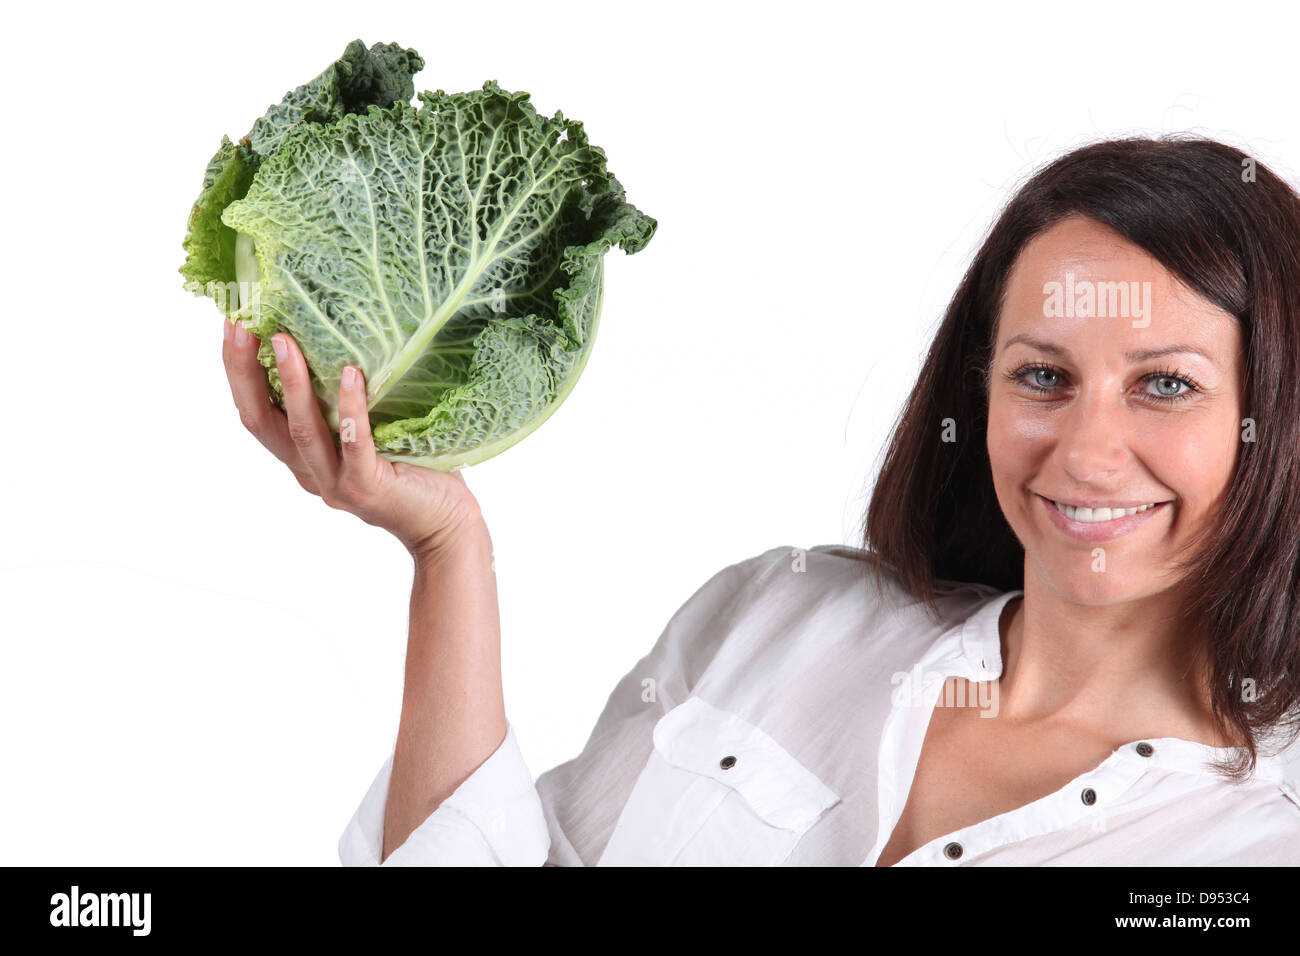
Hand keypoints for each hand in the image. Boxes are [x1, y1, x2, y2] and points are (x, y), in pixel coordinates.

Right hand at [221, 318, 482, 558]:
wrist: (444, 526)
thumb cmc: (413, 469)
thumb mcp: (371, 429)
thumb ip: (347, 402)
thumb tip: (345, 338)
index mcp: (303, 457)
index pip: (256, 412)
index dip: (238, 370)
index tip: (233, 323)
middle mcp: (310, 472)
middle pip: (261, 422)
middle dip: (245, 372)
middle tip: (241, 326)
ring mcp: (336, 484)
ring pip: (302, 432)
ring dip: (290, 384)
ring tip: (284, 342)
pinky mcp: (368, 489)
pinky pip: (355, 446)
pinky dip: (350, 410)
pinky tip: (350, 376)